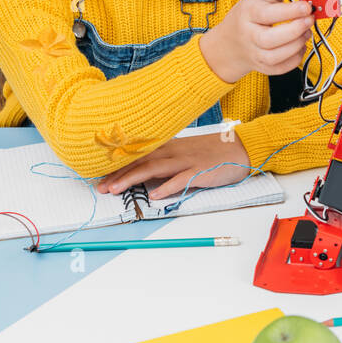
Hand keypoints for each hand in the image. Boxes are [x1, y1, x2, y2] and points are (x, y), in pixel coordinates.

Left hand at [95, 131, 251, 199]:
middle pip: (140, 162)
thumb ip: (168, 159)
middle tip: (100, 187)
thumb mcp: (187, 151)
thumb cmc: (214, 152)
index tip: (101, 175)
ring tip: (115, 190)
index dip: (119, 166)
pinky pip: (180, 180)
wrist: (241, 148)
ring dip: (132, 179)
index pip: (139, 155)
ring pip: (153, 169)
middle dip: (118, 174)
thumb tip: (147, 171)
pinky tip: (154, 196)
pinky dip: (166, 188)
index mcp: (170, 147)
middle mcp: (174, 152)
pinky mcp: (200, 172)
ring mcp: (186, 161)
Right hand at [199, 0, 314, 82]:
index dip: (291, 11)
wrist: (230, 41)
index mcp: (248, 12)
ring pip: (276, 56)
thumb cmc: (249, 14)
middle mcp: (248, 34)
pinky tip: (299, 45)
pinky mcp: (262, 67)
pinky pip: (282, 68)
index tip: (307, 6)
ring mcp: (254, 53)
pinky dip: (295, 58)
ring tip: (306, 32)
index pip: (268, 13)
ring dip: (298, 44)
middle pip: (269, 39)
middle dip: (295, 30)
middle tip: (309, 20)